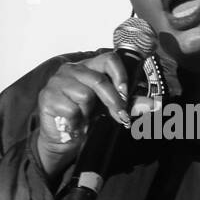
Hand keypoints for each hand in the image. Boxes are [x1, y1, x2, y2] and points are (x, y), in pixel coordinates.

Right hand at [36, 51, 131, 179]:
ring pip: (84, 95)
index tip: (126, 93)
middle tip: (120, 115)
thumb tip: (153, 105)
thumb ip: (129, 104)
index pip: (108, 59)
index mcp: (88, 67)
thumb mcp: (109, 109)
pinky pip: (70, 108)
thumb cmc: (85, 119)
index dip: (120, 75)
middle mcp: (71, 69)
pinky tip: (72, 123)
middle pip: (98, 79)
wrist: (62, 139)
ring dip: (88, 112)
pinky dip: (75, 121)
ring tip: (84, 117)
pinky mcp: (47, 97)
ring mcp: (57, 82)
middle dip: (113, 100)